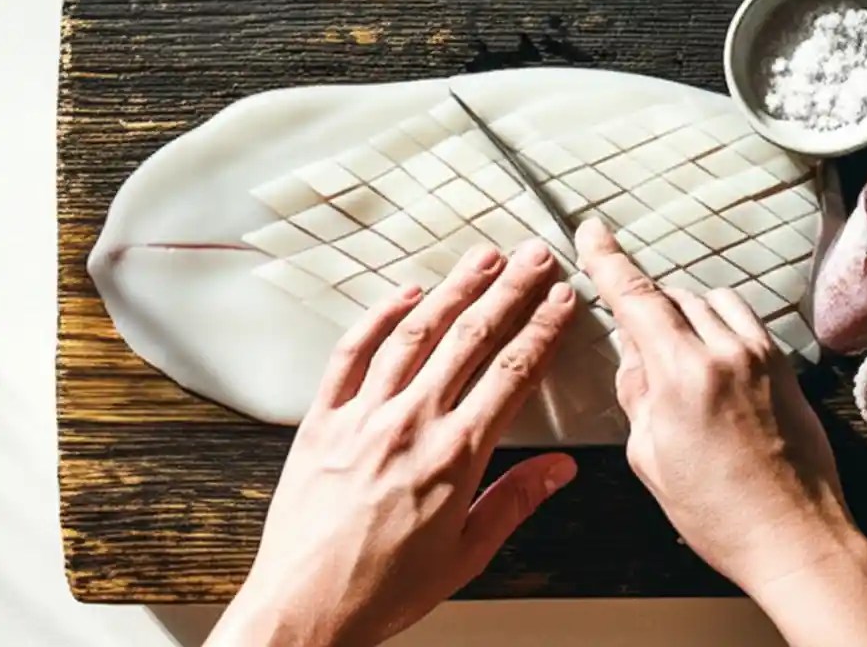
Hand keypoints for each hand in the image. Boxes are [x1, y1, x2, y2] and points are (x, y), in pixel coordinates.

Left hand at [207, 240, 577, 646]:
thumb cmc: (382, 589)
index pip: (513, 374)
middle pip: (471, 338)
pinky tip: (404, 294)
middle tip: (533, 257)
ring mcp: (363, 416)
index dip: (543, 330)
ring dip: (454, 289)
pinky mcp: (323, 420)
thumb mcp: (467, 554)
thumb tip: (559, 469)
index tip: (562, 301)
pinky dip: (379, 317)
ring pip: (416, 333)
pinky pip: (352, 353)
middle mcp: (411, 424)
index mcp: (455, 457)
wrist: (303, 609)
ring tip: (482, 258)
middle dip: (510, 290)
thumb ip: (516, 501)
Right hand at [576, 219, 866, 646]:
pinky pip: (745, 324)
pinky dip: (721, 330)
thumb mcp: (650, 458)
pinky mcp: (786, 368)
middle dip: (649, 312)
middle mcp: (727, 352)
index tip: (592, 231)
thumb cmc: (718, 513)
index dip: (608, 260)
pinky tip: (716, 370)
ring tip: (680, 366)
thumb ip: (637, 395)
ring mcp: (763, 357)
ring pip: (713, 303)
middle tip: (639, 356)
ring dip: (688, 317)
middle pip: (675, 298)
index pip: (638, 298)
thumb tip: (635, 357)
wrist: (796, 539)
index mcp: (684, 374)